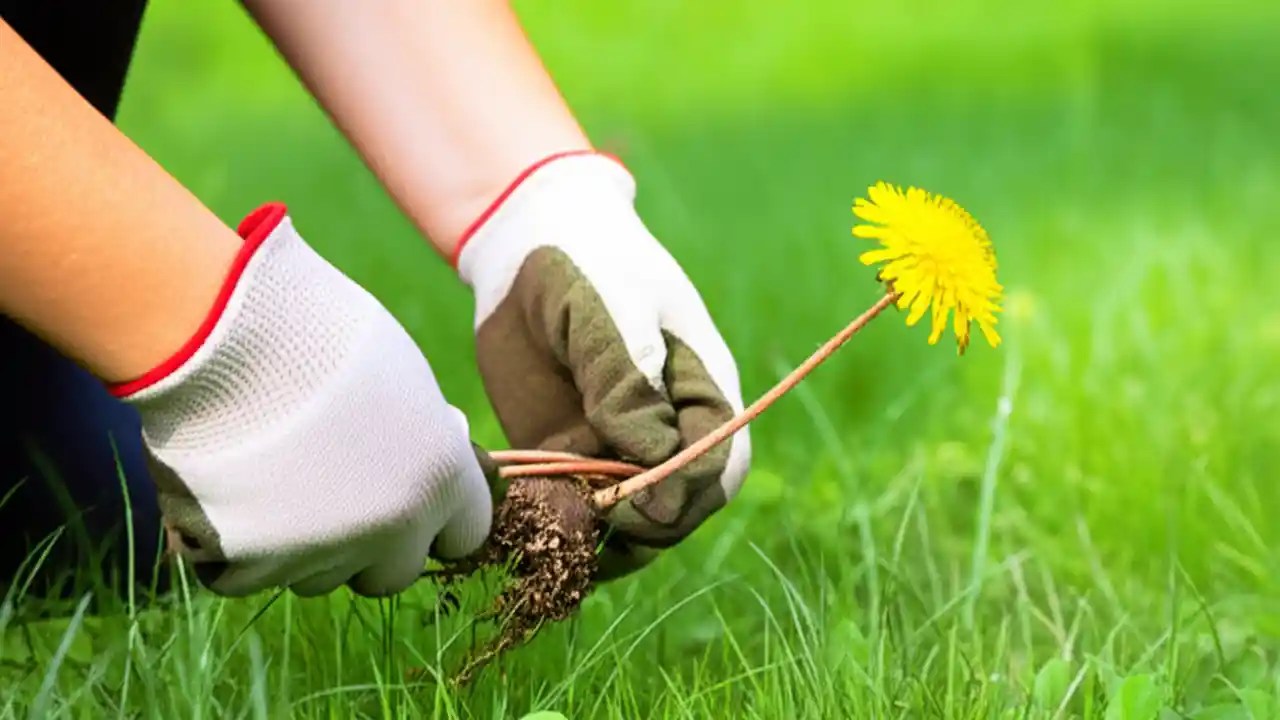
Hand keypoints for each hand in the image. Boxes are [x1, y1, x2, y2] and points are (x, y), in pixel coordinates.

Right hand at [112, 203, 491, 597]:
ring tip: (267, 473)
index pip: (465, 535)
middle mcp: (393, 527)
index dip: (433, 519)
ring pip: (319, 575)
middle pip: (392, 573)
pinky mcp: (252, 567)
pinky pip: (247, 576)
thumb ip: (425, 432)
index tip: (405, 498)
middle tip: (328, 492)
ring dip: (300, 544)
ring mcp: (322, 554)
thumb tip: (443, 440)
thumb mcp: (401, 376)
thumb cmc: (315, 334)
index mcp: (440, 478)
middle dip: (367, 546)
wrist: (221, 332)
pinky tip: (224, 488)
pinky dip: (234, 546)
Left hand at [454, 151, 750, 578]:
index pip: (718, 464)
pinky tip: (531, 518)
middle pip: (683, 508)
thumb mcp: (609, 306)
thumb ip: (628, 381)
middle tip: (589, 513)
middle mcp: (671, 430)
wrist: (527, 247)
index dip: (684, 492)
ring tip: (556, 523)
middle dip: (645, 525)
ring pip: (633, 524)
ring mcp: (622, 449)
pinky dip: (561, 527)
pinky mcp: (572, 460)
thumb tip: (655, 461)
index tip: (634, 499)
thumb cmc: (585, 262)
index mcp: (703, 389)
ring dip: (603, 538)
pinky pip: (580, 512)